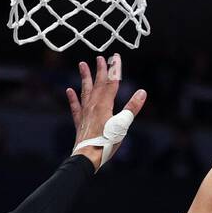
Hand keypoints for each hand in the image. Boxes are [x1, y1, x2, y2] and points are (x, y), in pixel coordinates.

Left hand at [67, 55, 146, 170]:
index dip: (114, 69)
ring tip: (82, 65)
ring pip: (85, 91)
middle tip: (99, 57)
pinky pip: (76, 107)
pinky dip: (73, 98)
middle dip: (100, 70)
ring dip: (85, 78)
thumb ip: (132, 108)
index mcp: (104, 104)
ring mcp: (85, 113)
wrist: (88, 156)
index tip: (115, 56)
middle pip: (97, 84)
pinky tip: (69, 91)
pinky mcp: (80, 123)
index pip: (111, 82)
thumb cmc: (106, 142)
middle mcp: (93, 105)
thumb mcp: (123, 125)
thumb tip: (142, 92)